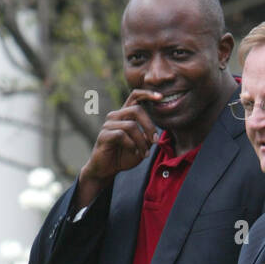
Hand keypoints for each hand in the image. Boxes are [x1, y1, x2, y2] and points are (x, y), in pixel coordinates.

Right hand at [76, 90, 161, 206]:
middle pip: (136, 110)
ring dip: (141, 142)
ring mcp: (108, 125)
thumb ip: (148, 137)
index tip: (160, 97)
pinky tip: (133, 152)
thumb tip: (154, 134)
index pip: (135, 96)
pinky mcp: (104, 135)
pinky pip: (121, 135)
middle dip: (149, 126)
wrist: (107, 169)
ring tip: (144, 153)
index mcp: (125, 115)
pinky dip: (131, 145)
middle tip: (154, 141)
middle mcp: (116, 116)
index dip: (147, 93)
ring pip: (131, 126)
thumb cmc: (124, 156)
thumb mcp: (141, 146)